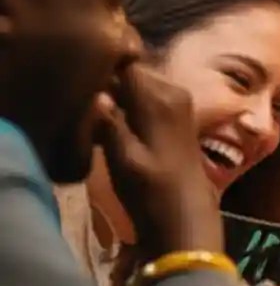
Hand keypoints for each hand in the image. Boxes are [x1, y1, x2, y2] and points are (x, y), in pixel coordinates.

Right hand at [95, 63, 220, 256]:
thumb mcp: (123, 158)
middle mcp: (174, 92)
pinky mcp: (178, 120)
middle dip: (110, 87)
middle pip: (131, 74)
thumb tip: (96, 92)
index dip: (102, 72)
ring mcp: (179, 106)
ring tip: (104, 127)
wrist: (186, 222)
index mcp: (161, 95)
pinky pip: (147, 101)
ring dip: (119, 102)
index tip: (87, 93)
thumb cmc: (153, 192)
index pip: (124, 62)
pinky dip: (132, 112)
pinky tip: (119, 133)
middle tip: (92, 115)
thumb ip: (109, 120)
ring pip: (138, 88)